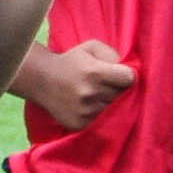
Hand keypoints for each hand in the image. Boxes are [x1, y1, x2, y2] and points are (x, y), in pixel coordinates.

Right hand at [23, 39, 137, 130]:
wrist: (42, 81)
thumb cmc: (72, 61)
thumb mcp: (92, 48)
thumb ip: (113, 55)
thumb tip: (130, 71)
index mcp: (94, 72)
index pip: (129, 78)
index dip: (126, 76)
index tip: (119, 75)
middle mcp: (90, 93)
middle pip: (122, 95)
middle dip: (119, 90)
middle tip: (108, 85)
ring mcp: (84, 111)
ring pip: (113, 110)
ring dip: (110, 104)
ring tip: (99, 96)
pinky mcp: (80, 124)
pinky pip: (102, 122)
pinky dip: (100, 115)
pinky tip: (90, 106)